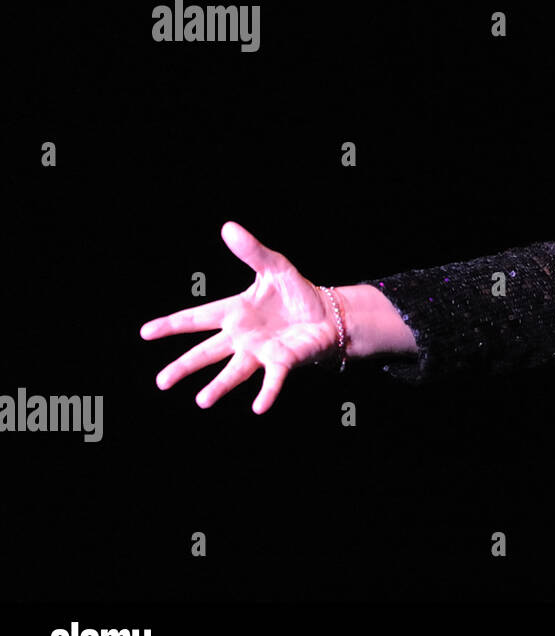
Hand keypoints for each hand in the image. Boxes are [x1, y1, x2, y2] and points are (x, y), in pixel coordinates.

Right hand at [141, 221, 337, 413]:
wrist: (328, 314)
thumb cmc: (297, 294)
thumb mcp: (275, 267)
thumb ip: (252, 251)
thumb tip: (228, 227)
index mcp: (234, 312)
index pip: (197, 318)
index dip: (171, 325)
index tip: (145, 332)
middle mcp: (242, 336)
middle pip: (207, 352)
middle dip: (184, 366)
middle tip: (161, 382)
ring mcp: (261, 352)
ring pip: (234, 371)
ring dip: (218, 386)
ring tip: (202, 400)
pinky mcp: (283, 361)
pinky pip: (273, 379)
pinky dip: (266, 393)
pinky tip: (258, 408)